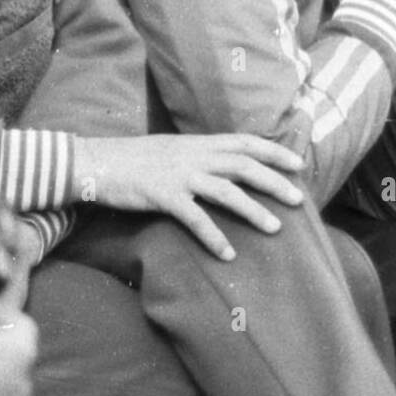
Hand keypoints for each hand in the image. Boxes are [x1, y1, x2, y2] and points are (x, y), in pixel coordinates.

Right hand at [74, 134, 306, 259]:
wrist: (97, 162)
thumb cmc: (136, 158)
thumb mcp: (174, 148)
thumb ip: (201, 154)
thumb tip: (227, 164)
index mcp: (200, 143)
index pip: (246, 142)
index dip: (274, 151)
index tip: (298, 163)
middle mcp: (195, 156)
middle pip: (245, 166)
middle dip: (274, 182)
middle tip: (298, 199)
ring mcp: (180, 175)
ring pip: (227, 191)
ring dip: (254, 210)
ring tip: (275, 228)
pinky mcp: (164, 196)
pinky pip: (195, 218)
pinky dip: (214, 237)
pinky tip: (227, 254)